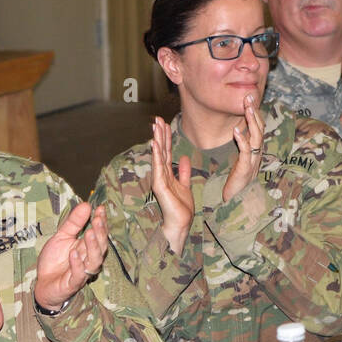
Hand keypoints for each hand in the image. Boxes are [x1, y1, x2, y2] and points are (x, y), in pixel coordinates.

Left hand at [34, 201, 108, 310]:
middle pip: (100, 246)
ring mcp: (82, 272)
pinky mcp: (72, 284)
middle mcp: (88, 259)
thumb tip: (87, 205)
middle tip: (97, 220)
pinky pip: (79, 275)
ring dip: (92, 247)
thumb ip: (73, 223)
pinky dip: (77, 264)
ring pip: (94, 260)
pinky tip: (73, 253)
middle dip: (100, 232)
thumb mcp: (61, 237)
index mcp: (87, 247)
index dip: (101, 221)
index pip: (99, 233)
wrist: (42, 284)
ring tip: (88, 233)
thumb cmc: (54, 261)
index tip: (100, 208)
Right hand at [150, 116, 193, 255]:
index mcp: (168, 173)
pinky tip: (155, 144)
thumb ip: (184, 172)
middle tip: (157, 118)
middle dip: (160, 134)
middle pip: (161, 150)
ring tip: (155, 126)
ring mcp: (159, 179)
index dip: (166, 137)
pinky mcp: (159, 185)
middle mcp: (162, 174)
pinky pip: (158, 167)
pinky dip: (156, 155)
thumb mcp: (185, 185)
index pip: (166, 151)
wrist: (181, 223)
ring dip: (157, 140)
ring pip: (158, 155)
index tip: (165, 123)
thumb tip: (185, 158)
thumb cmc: (181, 208)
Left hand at [222, 94, 264, 202]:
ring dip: (252, 122)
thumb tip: (239, 128)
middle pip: (259, 128)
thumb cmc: (237, 181)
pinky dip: (242, 141)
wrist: (237, 201)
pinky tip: (236, 131)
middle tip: (250, 96)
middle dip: (255, 112)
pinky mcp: (245, 169)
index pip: (258, 127)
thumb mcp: (241, 159)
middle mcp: (257, 153)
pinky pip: (246, 152)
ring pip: (256, 138)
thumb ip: (242, 145)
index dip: (255, 112)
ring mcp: (253, 161)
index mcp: (255, 150)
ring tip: (247, 108)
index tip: (250, 97)